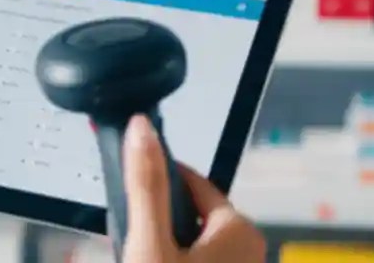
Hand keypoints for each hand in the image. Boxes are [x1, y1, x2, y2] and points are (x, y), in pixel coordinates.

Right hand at [121, 116, 265, 262]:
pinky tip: (150, 260)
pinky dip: (172, 257)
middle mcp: (249, 247)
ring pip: (190, 240)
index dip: (156, 177)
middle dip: (157, 215)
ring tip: (132, 249)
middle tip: (125, 229)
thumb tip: (141, 124)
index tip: (124, 185)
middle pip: (190, 212)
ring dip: (161, 239)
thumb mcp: (151, 244)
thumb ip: (147, 187)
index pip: (192, 182)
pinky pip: (195, 259)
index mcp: (240, 228)